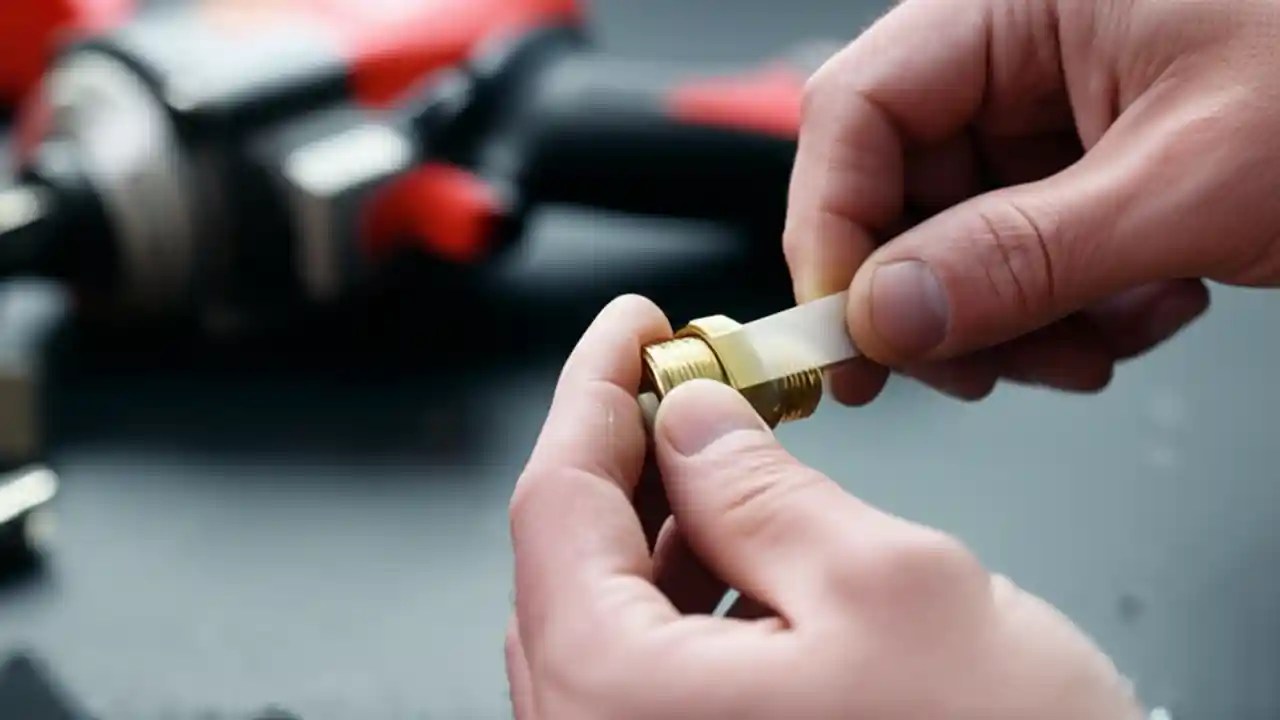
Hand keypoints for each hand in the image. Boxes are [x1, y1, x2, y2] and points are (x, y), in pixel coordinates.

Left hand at [507, 296, 1141, 719]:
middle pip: (573, 558)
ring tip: (736, 458)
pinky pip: (656, 673)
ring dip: (669, 523)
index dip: (595, 390)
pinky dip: (694, 597)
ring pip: (616, 615)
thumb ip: (763, 489)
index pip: (556, 500)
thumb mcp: (886, 586)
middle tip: (699, 381)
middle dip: (637, 453)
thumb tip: (696, 425)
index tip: (635, 328)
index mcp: (616, 694)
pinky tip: (752, 558)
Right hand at [786, 0, 1279, 402]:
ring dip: (1017, 313)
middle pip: (899, 183)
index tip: (849, 335)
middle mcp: (1017, 42)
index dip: (834, 229)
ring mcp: (1052, 101)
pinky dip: (1070, 302)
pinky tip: (1146, 305)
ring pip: (959, 232)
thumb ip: (1023, 253)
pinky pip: (1026, 245)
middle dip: (942, 295)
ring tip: (1106, 336)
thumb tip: (886, 316)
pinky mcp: (1088, 152)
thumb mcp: (1194, 179)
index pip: (857, 111)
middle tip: (986, 369)